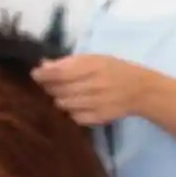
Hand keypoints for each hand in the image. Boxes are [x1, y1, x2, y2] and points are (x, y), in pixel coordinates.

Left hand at [31, 54, 150, 124]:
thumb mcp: (95, 58)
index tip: (34, 74)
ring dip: (59, 98)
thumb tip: (44, 65)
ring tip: (63, 93)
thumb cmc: (114, 69)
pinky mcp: (98, 118)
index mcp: (93, 66)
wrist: (140, 90)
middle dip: (49, 87)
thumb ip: (69, 62)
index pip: (60, 72)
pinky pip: (74, 117)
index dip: (43, 74)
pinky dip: (71, 111)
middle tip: (48, 84)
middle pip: (59, 90)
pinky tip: (76, 104)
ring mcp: (96, 103)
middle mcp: (94, 85)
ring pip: (64, 104)